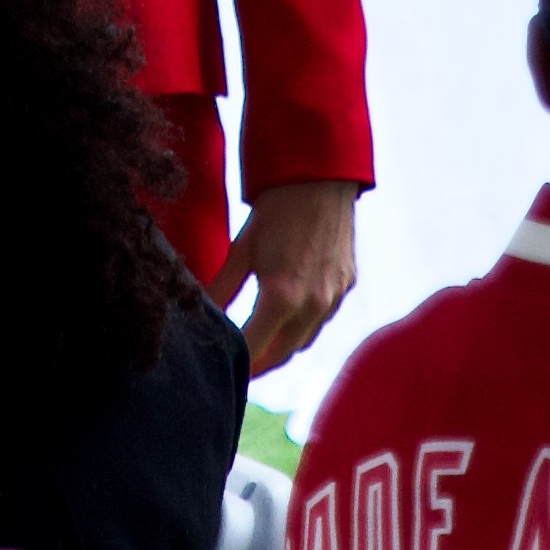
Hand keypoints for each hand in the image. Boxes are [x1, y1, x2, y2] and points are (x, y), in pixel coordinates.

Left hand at [208, 178, 359, 374]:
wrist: (320, 179)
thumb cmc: (275, 209)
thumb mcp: (241, 248)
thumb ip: (223, 286)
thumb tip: (202, 313)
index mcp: (282, 297)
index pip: (255, 347)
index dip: (236, 362)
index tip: (220, 369)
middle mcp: (313, 306)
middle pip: (282, 354)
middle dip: (258, 365)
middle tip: (236, 369)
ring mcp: (334, 299)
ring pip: (305, 341)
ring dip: (281, 349)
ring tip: (257, 349)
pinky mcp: (346, 287)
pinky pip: (322, 320)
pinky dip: (302, 328)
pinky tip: (285, 320)